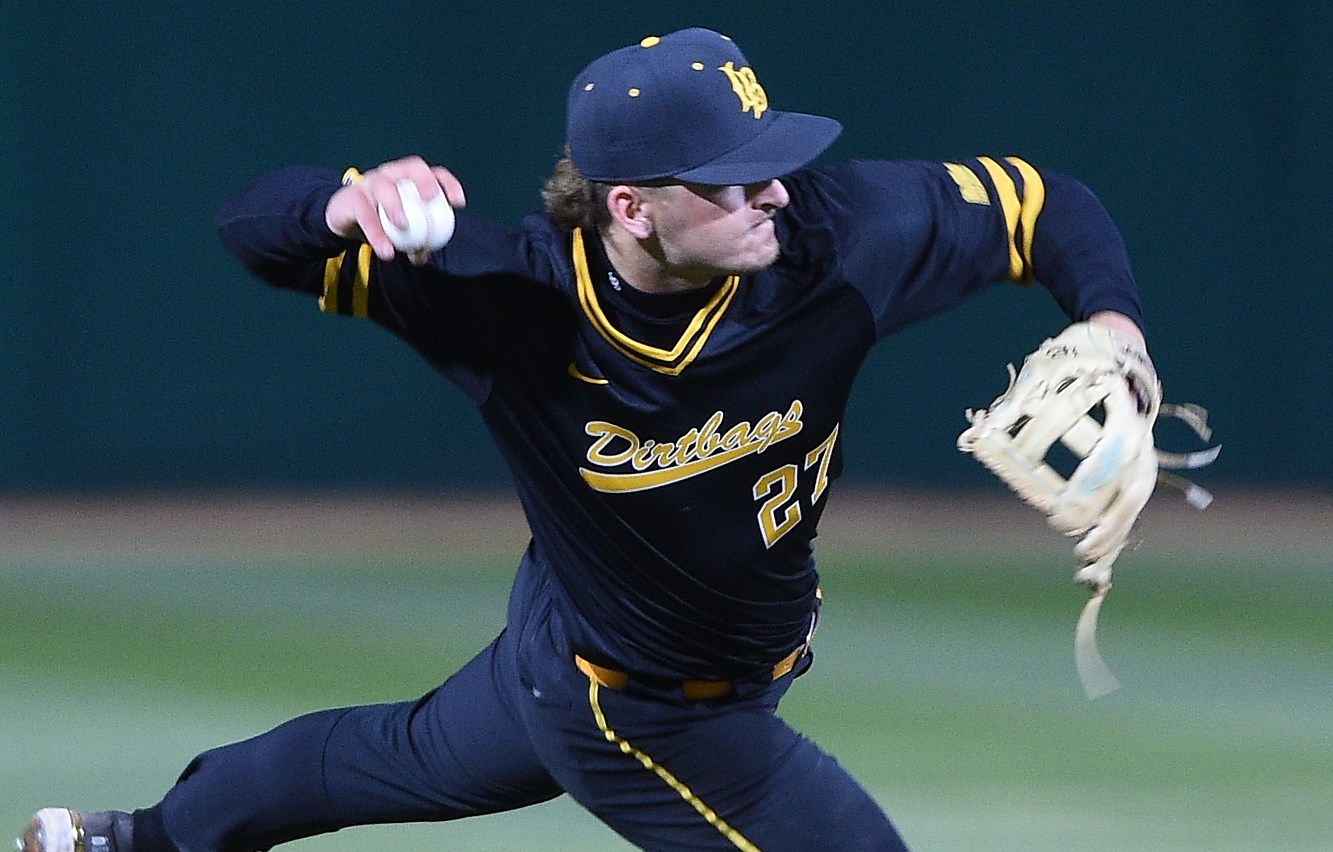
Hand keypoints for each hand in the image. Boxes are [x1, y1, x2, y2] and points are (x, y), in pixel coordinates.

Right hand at [325, 155, 466, 263]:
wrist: (345, 220)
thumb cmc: (381, 222)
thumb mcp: (401, 232)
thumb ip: (414, 243)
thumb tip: (422, 256)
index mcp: (410, 180)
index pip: (434, 173)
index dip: (447, 183)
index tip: (458, 203)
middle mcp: (392, 174)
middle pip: (411, 167)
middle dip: (424, 180)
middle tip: (431, 199)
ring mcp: (370, 182)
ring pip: (384, 187)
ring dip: (394, 205)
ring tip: (403, 226)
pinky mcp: (352, 197)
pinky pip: (364, 213)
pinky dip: (375, 232)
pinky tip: (385, 250)